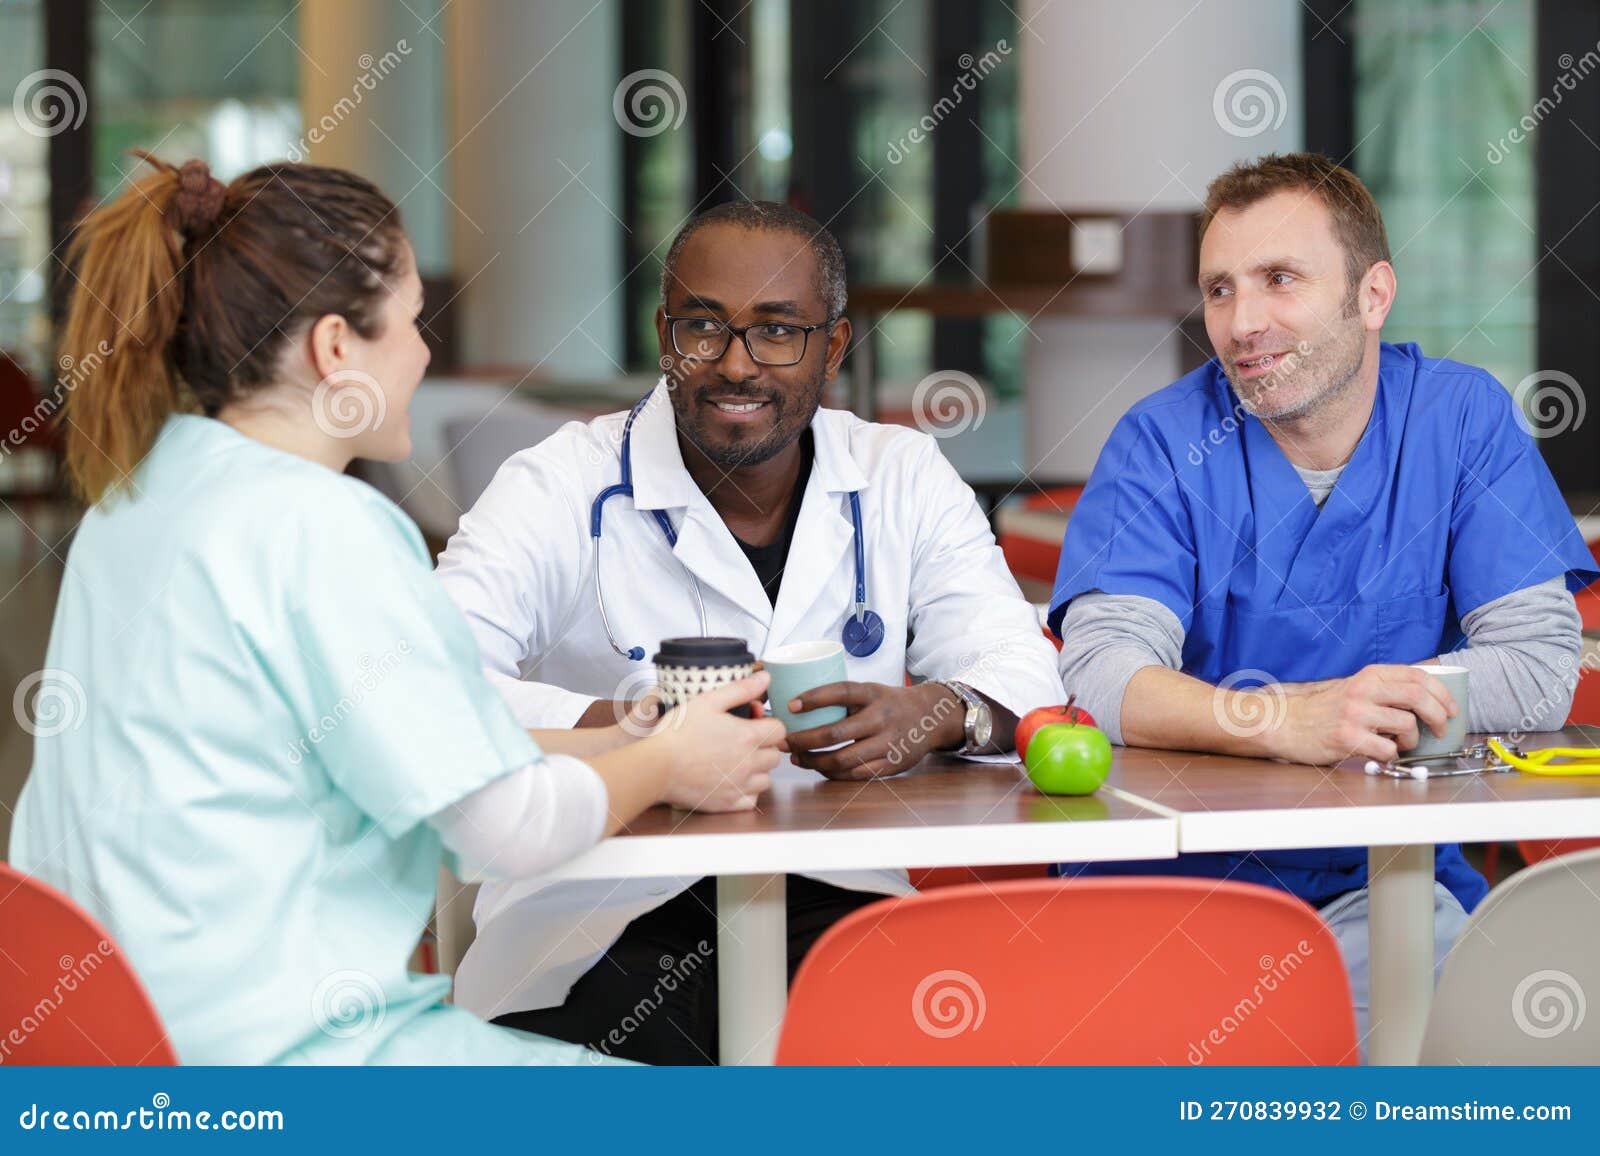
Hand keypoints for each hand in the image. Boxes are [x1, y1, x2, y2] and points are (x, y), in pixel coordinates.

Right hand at [646, 673, 785, 810]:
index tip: (753, 721)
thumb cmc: (678, 732)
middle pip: (774, 755)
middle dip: (763, 745)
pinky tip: (732, 780)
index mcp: (748, 736)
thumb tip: (765, 678)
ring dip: (758, 769)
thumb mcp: (708, 701)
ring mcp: (739, 786)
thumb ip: (740, 689)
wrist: (657, 765)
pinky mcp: (727, 803)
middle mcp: (749, 763)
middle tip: (742, 739)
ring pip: (766, 779)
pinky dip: (747, 792)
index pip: (779, 730)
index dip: (768, 722)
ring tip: (737, 760)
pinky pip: (752, 800)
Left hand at [784, 681, 960, 780]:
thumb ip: (844, 698)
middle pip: (836, 733)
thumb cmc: (891, 703)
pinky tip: (818, 767)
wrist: (932, 718)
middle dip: (803, 740)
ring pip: (842, 760)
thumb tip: (798, 706)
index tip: (790, 705)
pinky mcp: (891, 765)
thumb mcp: (872, 691)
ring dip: (813, 761)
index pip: (841, 692)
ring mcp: (888, 744)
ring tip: (796, 757)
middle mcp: (882, 718)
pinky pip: (855, 774)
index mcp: (875, 694)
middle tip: (784, 741)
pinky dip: (832, 773)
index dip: (814, 698)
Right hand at [1267, 664, 1458, 764]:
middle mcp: (1363, 690)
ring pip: (1406, 726)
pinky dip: (1391, 755)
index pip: (1418, 677)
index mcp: (1369, 675)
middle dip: (1439, 716)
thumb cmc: (1321, 709)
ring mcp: (1354, 714)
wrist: (1283, 722)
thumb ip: (1385, 690)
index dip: (1442, 694)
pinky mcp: (1347, 738)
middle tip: (1441, 729)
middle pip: (1418, 698)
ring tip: (1400, 744)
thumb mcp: (1354, 688)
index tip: (1451, 708)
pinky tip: (1381, 752)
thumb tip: (1427, 699)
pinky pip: (1387, 750)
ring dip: (1412, 741)